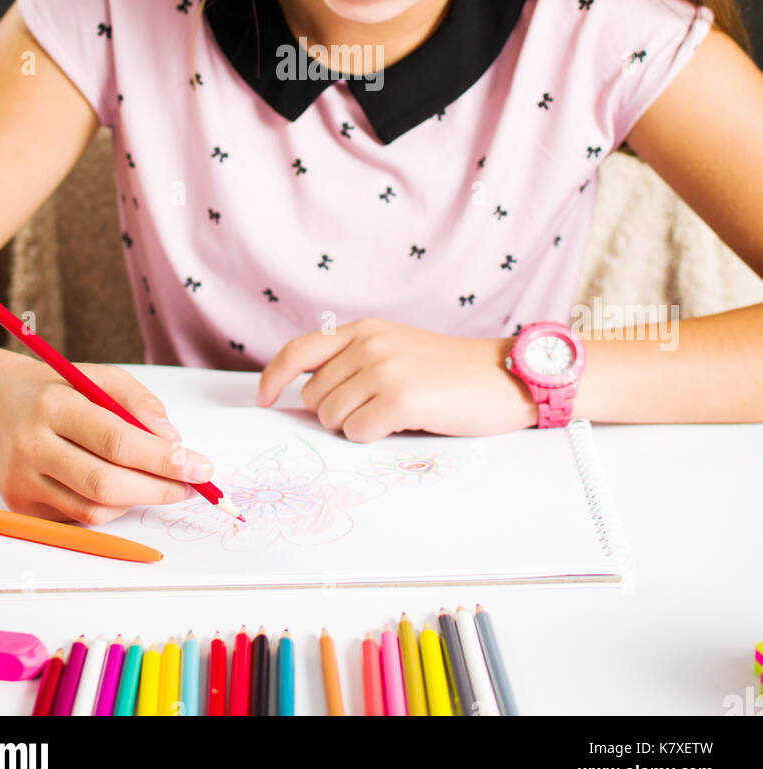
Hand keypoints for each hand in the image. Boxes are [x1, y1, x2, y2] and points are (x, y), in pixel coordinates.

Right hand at [0, 353, 213, 524]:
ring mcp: (21, 480)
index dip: (163, 459)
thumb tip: (174, 443)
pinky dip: (111, 507)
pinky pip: (79, 517)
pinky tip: (120, 486)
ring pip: (94, 509)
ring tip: (161, 483)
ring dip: (139, 500)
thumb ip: (142, 405)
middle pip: (106, 483)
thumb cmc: (59, 390)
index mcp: (54, 406)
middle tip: (191, 485)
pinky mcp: (19, 505)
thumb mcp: (102, 378)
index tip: (200, 467)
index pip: (117, 441)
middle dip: (158, 488)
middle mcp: (31, 445)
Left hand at [257, 317, 537, 440]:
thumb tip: (308, 395)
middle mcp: (368, 345)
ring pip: (332, 419)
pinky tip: (405, 423)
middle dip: (334, 414)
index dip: (273, 377)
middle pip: (312, 397)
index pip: (298, 350)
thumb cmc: (453, 373)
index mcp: (365, 331)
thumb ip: (356, 362)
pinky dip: (374, 437)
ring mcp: (383, 369)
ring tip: (395, 416)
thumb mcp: (398, 350)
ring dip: (357, 427)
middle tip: (375, 412)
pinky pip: (357, 433)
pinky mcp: (400, 397)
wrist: (505, 377)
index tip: (264, 399)